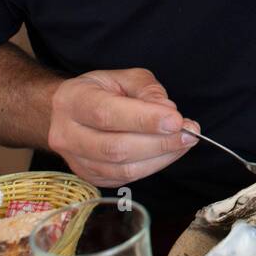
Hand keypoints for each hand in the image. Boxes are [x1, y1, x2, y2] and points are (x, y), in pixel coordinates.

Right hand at [46, 68, 198, 187]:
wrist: (69, 113)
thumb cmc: (100, 92)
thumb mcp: (123, 77)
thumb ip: (147, 90)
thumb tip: (167, 111)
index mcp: (72, 100)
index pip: (107, 114)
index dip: (144, 120)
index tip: (176, 120)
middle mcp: (67, 134)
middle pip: (116, 148)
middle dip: (159, 142)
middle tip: (189, 133)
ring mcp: (76, 161)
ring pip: (123, 169)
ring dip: (161, 157)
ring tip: (184, 142)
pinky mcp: (90, 177)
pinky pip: (126, 178)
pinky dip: (153, 166)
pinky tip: (168, 152)